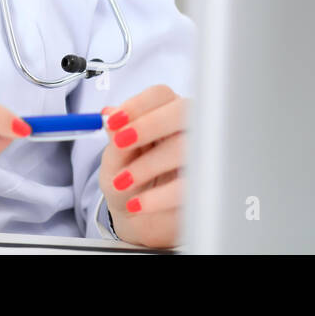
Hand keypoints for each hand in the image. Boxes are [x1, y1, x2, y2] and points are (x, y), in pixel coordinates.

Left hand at [99, 85, 187, 248]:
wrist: (140, 220)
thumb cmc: (128, 180)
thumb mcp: (114, 160)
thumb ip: (115, 137)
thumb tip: (110, 115)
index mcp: (163, 113)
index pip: (160, 95)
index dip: (137, 105)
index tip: (114, 121)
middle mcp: (187, 128)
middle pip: (181, 111)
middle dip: (149, 125)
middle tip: (121, 142)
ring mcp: (199, 155)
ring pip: (184, 146)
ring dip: (148, 164)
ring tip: (122, 182)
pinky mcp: (204, 185)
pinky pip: (187, 185)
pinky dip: (159, 196)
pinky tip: (137, 204)